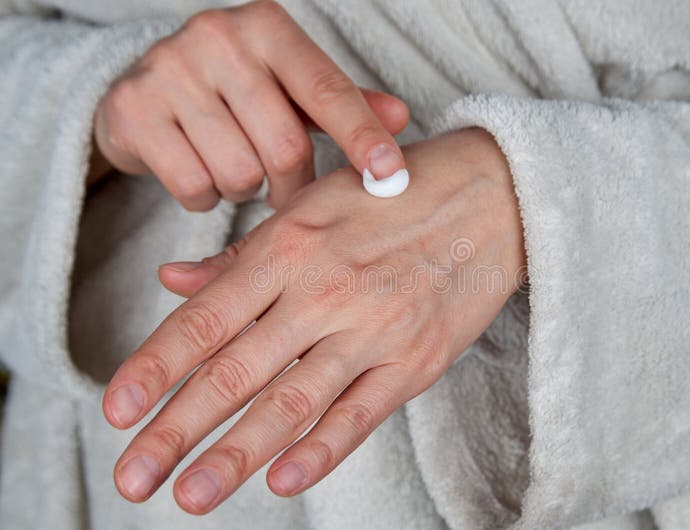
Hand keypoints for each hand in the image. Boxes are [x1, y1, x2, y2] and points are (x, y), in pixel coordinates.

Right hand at [92, 0, 408, 208]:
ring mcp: (169, 70)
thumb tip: (400, 117)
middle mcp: (217, 37)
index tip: (390, 175)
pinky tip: (200, 172)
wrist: (140, 88)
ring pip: (239, 174)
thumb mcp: (289, 86)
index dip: (362, 137)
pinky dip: (205, 197)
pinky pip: (193, 186)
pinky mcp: (133, 110)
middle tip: (285, 190)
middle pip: (285, 147)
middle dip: (293, 186)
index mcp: (266, 27)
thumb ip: (341, 102)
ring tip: (235, 169)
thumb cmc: (234, 91)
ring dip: (246, 190)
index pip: (327, 90)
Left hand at [102, 128, 525, 513]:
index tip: (116, 409)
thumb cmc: (393, 195)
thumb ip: (241, 257)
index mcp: (288, 247)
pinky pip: (362, 411)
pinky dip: (322, 449)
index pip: (206, 318)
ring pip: (292, 400)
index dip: (155, 366)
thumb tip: (172, 284)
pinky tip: (283, 481)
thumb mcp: (310, 205)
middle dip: (177, 429)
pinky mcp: (417, 358)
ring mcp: (372, 328)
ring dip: (237, 454)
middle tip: (132, 477)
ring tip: (190, 496)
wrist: (492, 195)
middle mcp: (323, 289)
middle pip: (236, 370)